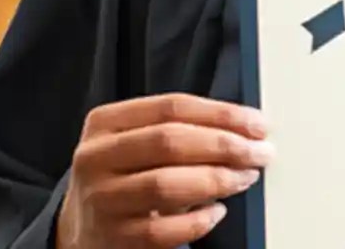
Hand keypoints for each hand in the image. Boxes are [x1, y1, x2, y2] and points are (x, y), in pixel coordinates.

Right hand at [55, 93, 274, 248]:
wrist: (84, 228)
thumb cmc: (127, 177)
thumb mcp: (139, 143)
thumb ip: (182, 130)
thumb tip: (247, 129)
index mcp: (105, 123)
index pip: (171, 107)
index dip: (221, 114)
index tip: (258, 124)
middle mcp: (95, 158)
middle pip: (168, 141)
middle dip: (224, 146)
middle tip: (260, 152)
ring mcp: (100, 200)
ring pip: (164, 185)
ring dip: (216, 180)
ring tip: (244, 178)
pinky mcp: (111, 238)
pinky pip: (162, 231)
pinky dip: (198, 221)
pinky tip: (217, 212)